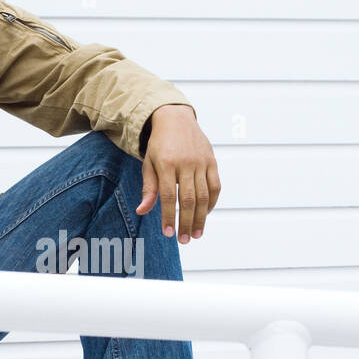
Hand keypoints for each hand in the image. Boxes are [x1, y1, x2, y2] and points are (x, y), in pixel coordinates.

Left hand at [136, 105, 220, 242]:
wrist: (176, 119)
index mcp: (166, 163)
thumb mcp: (149, 164)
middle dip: (186, 222)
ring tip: (195, 234)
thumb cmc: (159, 145)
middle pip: (188, 199)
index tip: (168, 234)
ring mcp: (201, 162)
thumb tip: (142, 211)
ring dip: (200, 218)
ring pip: (204, 196)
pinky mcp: (212, 161)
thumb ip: (148, 188)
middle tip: (183, 240)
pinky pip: (215, 186)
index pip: (168, 196)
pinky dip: (212, 203)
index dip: (168, 217)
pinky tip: (205, 215)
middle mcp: (186, 163)